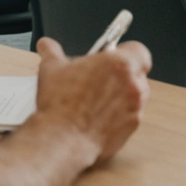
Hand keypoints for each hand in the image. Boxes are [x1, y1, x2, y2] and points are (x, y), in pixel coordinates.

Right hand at [31, 36, 150, 167]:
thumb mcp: (51, 69)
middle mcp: (133, 85)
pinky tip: (99, 117)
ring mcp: (135, 108)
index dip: (126, 53)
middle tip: (100, 80)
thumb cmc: (60, 105)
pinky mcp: (132, 128)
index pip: (139, 50)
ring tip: (98, 100)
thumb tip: (47, 45)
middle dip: (122, 75)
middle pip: (137, 73)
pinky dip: (120, 115)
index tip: (112, 58)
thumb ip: (52, 52)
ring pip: (136, 96)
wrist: (61, 140)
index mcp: (120, 64)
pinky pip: (131, 115)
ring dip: (122, 95)